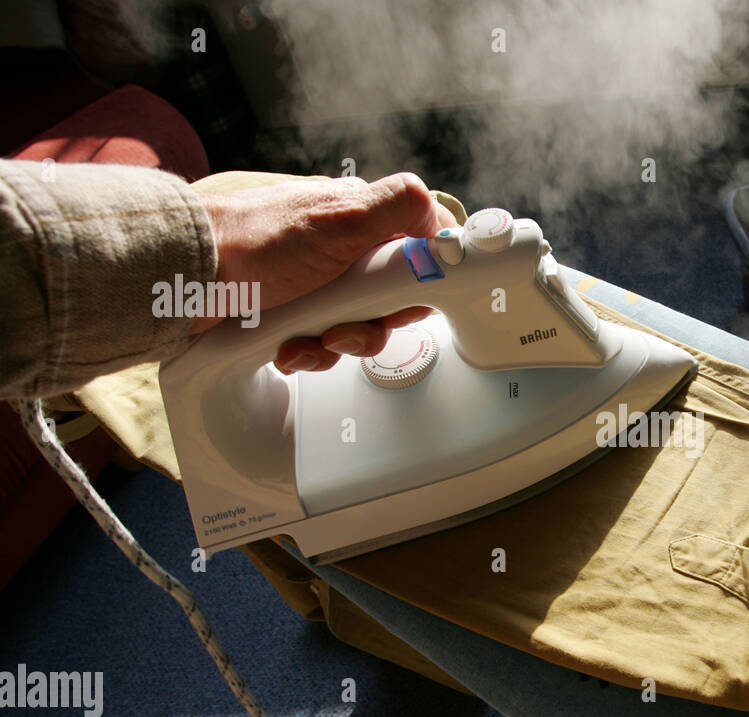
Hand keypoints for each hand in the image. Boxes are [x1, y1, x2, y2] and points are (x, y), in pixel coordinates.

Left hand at [196, 173, 457, 372]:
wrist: (181, 278)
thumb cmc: (251, 242)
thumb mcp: (339, 217)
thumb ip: (398, 207)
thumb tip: (441, 221)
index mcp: (358, 218)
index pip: (417, 251)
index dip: (419, 281)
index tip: (407, 297)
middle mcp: (339, 250)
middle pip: (391, 298)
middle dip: (374, 320)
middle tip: (351, 321)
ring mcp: (314, 285)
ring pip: (358, 327)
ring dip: (339, 341)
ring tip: (312, 337)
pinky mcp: (290, 315)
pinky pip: (321, 346)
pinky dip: (307, 352)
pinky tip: (288, 346)